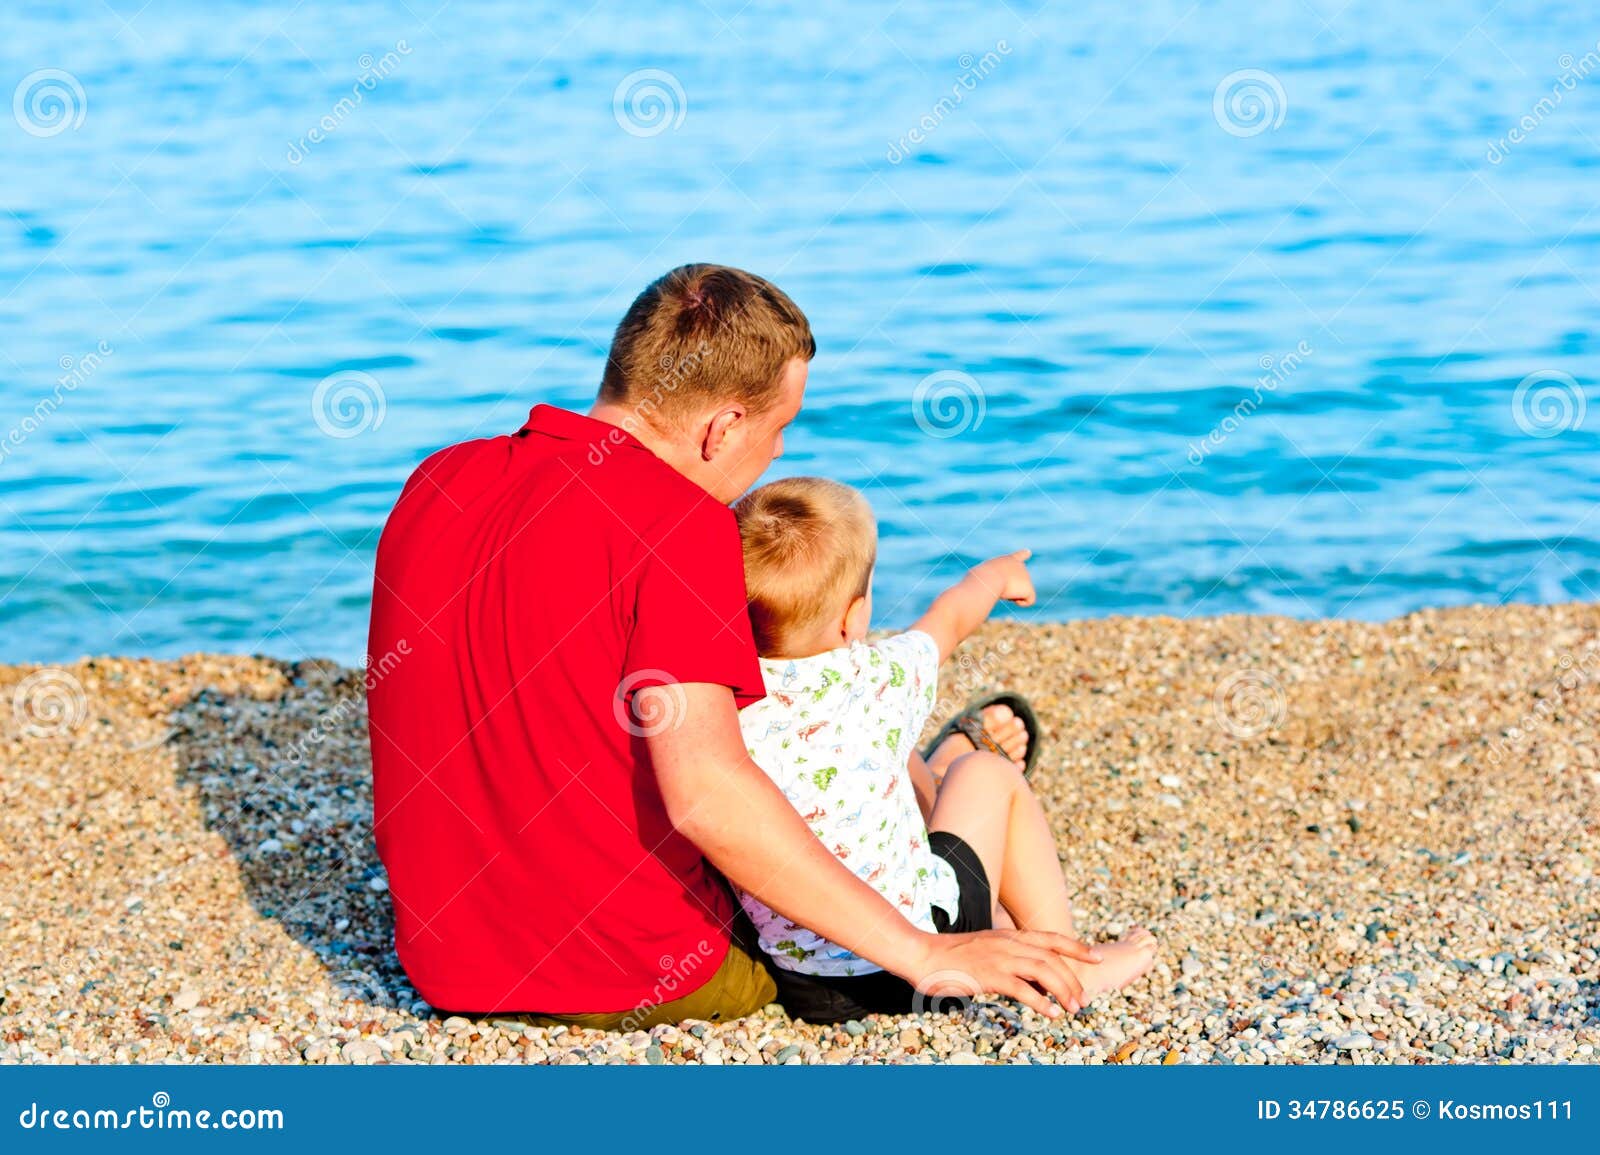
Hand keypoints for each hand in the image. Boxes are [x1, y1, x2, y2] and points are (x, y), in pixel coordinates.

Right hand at [904, 928, 1099, 1017]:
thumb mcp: (986, 949)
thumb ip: (1008, 957)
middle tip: (1082, 1000)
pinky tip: (1049, 1012)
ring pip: (1044, 970)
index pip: (1051, 938)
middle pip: (1053, 957)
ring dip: (1063, 990)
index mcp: (1009, 936)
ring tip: (1072, 1008)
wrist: (923, 954)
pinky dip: (1040, 1000)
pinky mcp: (989, 975)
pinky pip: (1022, 988)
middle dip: (1073, 979)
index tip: (1097, 956)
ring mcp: (1000, 958)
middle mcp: (1009, 943)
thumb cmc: (952, 956)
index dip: (1076, 947)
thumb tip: (1029, 976)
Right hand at [976, 549, 1035, 606]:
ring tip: (1001, 589)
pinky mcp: (1029, 588)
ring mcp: (1026, 576)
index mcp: (1007, 560)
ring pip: (1019, 594)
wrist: (988, 579)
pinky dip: (1020, 602)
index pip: (1017, 556)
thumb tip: (995, 593)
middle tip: (996, 586)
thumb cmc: (980, 579)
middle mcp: (1019, 566)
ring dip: (1010, 595)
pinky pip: (1028, 601)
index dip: (1023, 555)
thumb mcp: (982, 578)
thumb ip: (989, 582)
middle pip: (1015, 584)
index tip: (1028, 552)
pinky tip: (1012, 598)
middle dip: (1008, 589)